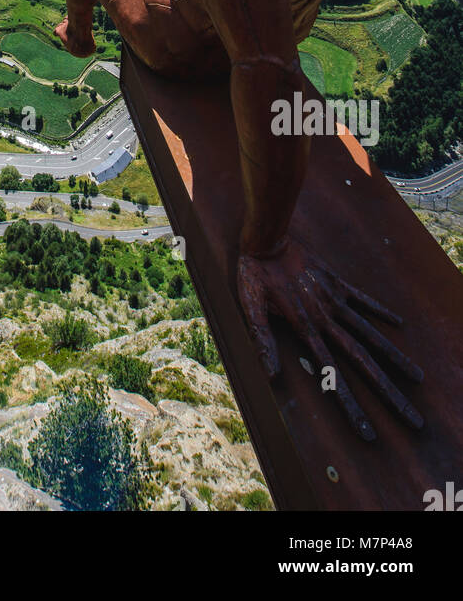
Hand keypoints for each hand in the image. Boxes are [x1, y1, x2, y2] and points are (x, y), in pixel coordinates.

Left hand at [237, 238, 423, 440]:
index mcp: (306, 329)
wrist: (267, 237)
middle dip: (386, 391)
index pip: (333, 377)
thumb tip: (271, 376)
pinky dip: (380, 311)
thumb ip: (264, 341)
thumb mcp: (251, 309)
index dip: (349, 405)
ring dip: (393, 356)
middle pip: (362, 361)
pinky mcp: (336, 282)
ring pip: (369, 333)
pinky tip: (399, 324)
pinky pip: (363, 299)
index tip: (368, 430)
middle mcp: (326, 318)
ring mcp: (334, 299)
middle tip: (412, 417)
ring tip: (416, 377)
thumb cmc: (254, 275)